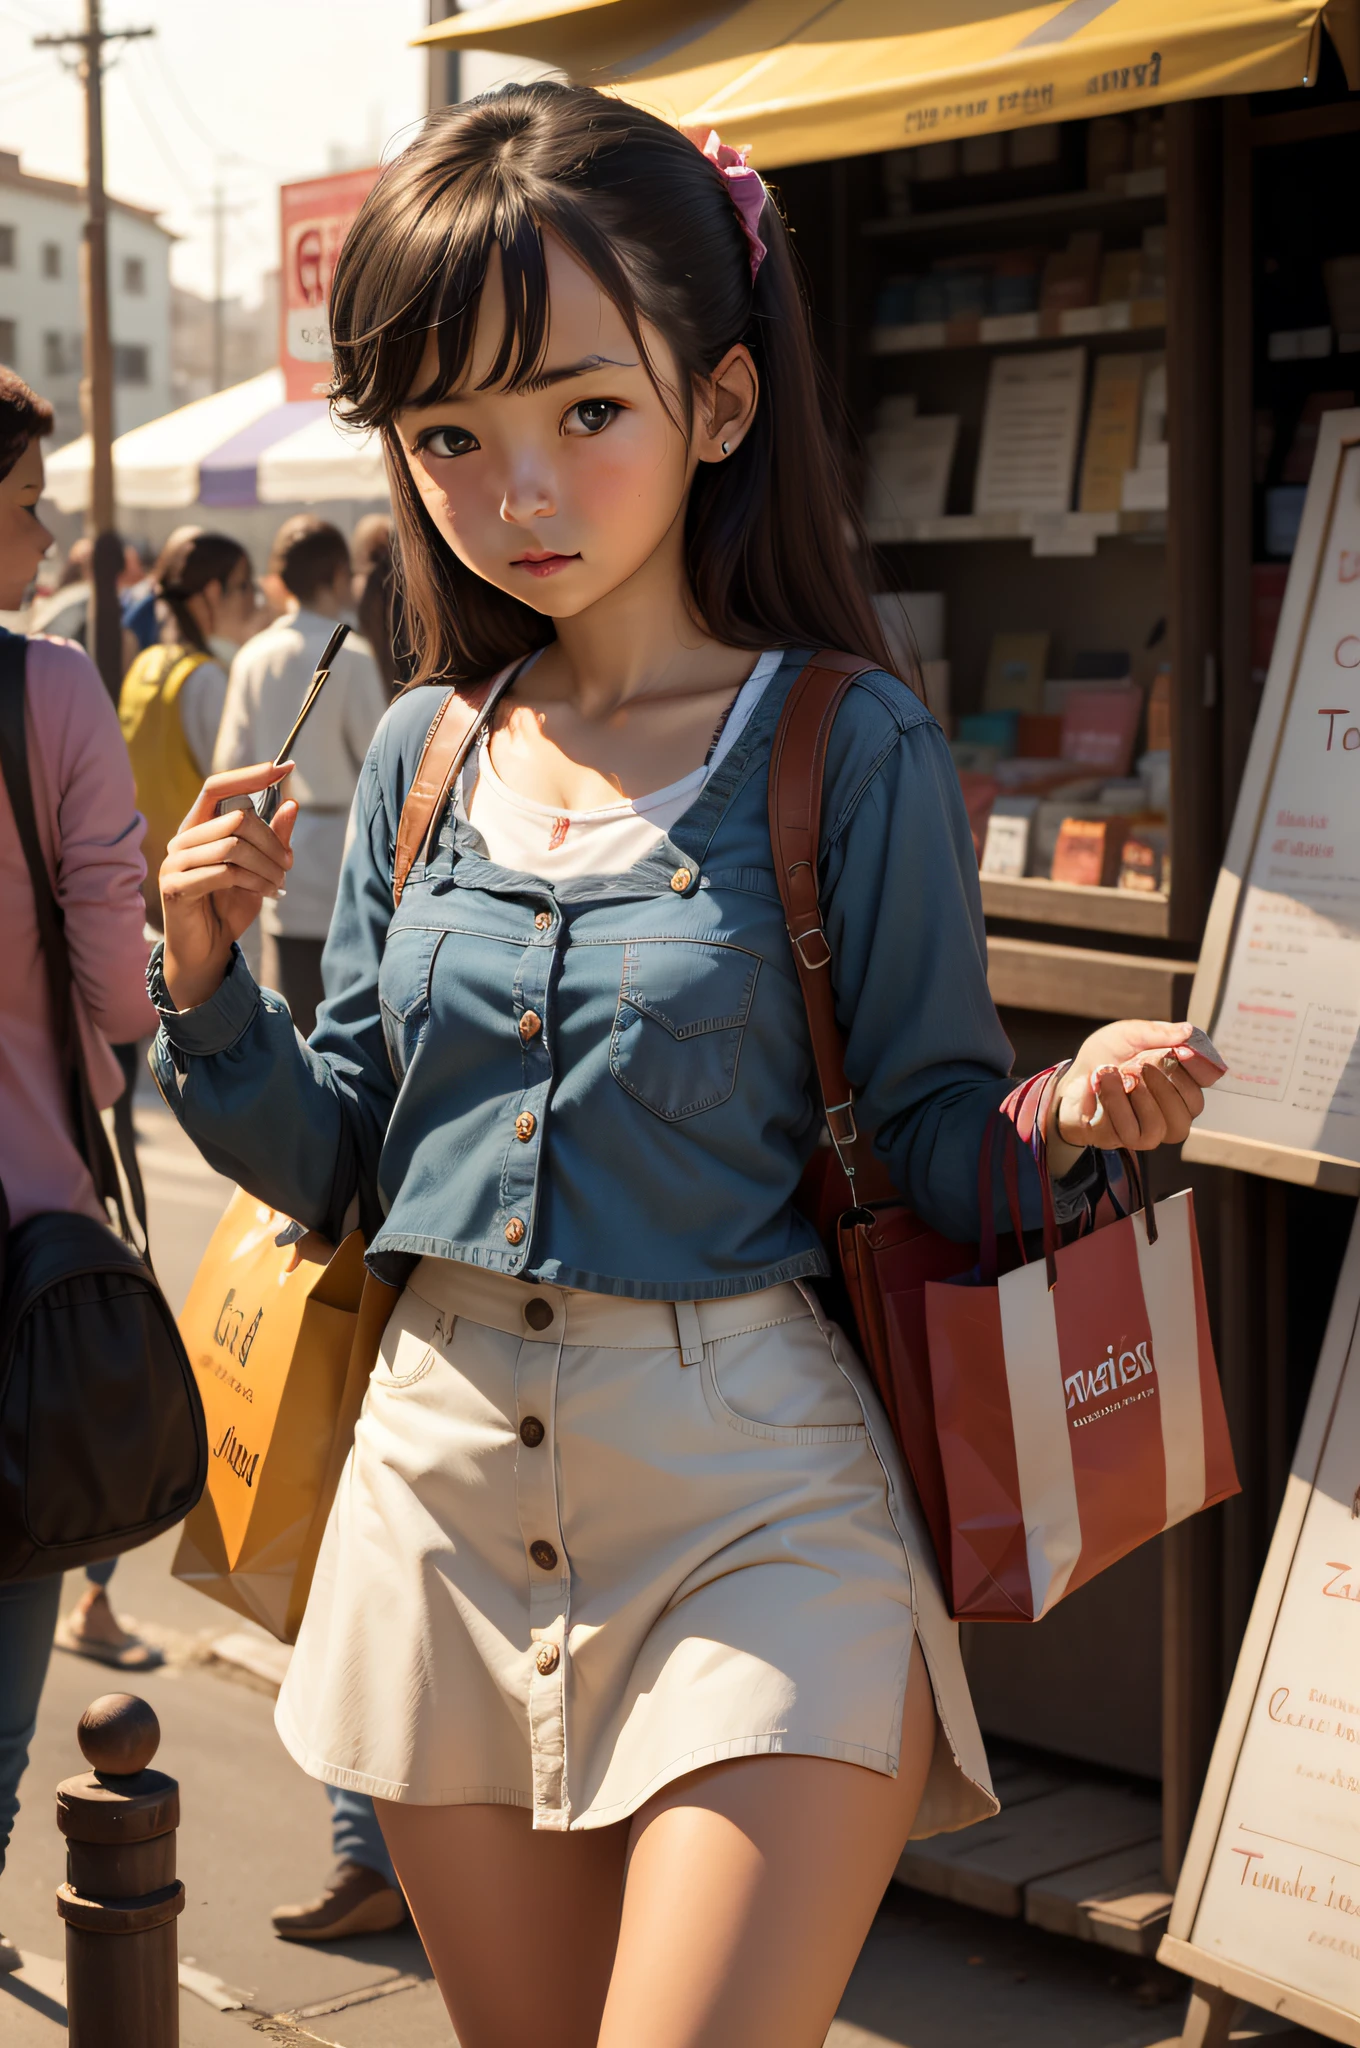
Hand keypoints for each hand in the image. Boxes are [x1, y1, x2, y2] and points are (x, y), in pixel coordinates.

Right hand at [160, 763, 296, 1011]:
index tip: (286, 766)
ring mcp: (175, 862)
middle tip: (289, 864)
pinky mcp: (175, 887)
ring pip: (234, 845)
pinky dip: (255, 881)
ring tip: (281, 881)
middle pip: (236, 817)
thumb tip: (292, 803)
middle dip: (272, 840)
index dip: (249, 774)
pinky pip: (224, 872)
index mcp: (197, 827)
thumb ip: (272, 838)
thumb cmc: (229, 905)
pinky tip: (268, 893)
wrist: (205, 951)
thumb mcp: (258, 869)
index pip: (216, 786)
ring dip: (268, 864)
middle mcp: (182, 839)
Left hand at [1047, 1020, 1223, 1166]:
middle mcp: (1169, 1110)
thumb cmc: (1104, 1057)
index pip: (1205, 1081)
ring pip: (1166, 1126)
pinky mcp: (1123, 1140)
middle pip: (1193, 1107)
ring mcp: (1148, 1130)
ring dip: (1143, 1095)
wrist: (1069, 1079)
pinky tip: (1106, 1084)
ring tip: (1123, 1074)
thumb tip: (1186, 1031)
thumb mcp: (1127, 1035)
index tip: (1181, 1052)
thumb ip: (1155, 1033)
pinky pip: (1133, 1131)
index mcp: (1177, 1083)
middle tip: (1143, 1063)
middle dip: (1168, 1081)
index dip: (1199, 1067)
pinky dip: (1118, 1103)